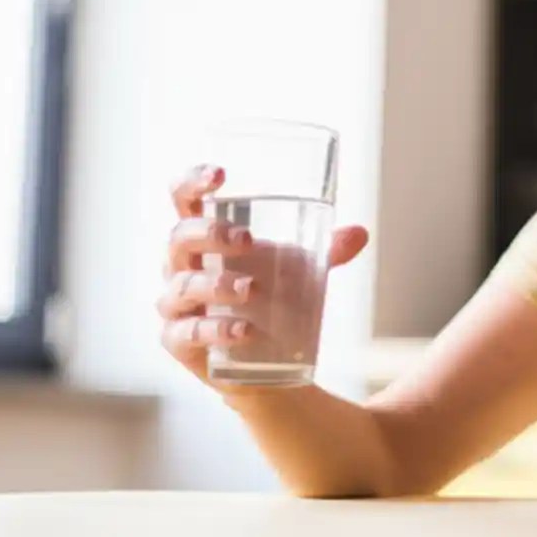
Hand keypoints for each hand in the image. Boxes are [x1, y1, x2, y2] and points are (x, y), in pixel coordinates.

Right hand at [158, 164, 368, 389]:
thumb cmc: (270, 297)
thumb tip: (360, 233)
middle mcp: (181, 265)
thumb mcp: (300, 270)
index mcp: (203, 236)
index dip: (192, 182)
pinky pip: (189, 333)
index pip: (183, 199)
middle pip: (179, 239)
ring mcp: (176, 304)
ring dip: (218, 285)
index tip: (221, 175)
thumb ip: (326, 250)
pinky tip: (245, 331)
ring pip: (184, 286)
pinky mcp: (179, 342)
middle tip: (247, 240)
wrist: (263, 361)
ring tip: (253, 289)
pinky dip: (217, 330)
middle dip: (210, 235)